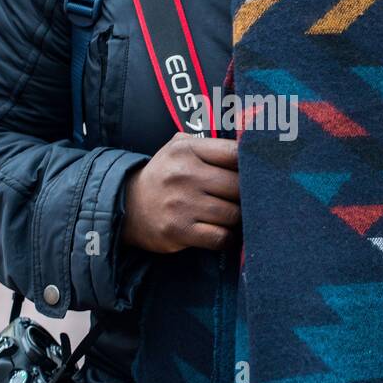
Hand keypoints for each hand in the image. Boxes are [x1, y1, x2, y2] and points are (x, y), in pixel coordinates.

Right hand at [122, 133, 239, 253]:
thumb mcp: (178, 148)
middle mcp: (184, 174)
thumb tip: (249, 146)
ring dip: (236, 218)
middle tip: (244, 199)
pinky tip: (221, 232)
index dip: (251, 165)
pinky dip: (226, 238)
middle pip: (239, 186)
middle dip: (246, 195)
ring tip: (229, 216)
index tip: (255, 173)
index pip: (235, 153)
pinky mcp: (179, 230)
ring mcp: (181, 203)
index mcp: (186, 150)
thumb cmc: (164, 176)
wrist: (127, 206)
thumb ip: (210, 144)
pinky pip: (221, 237)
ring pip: (233, 214)